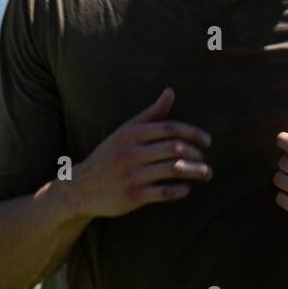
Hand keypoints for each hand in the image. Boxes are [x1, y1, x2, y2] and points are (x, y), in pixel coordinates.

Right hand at [67, 87, 211, 218]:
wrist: (79, 188)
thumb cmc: (109, 156)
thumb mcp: (125, 132)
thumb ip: (151, 114)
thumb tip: (170, 92)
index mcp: (130, 134)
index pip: (170, 128)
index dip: (193, 133)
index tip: (208, 141)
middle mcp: (130, 153)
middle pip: (175, 149)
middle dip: (197, 154)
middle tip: (205, 160)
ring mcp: (131, 175)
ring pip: (174, 170)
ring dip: (196, 172)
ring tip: (205, 174)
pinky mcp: (133, 196)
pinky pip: (165, 192)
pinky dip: (181, 190)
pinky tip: (186, 188)